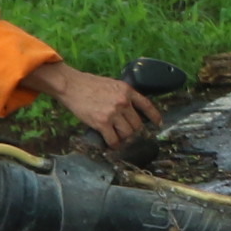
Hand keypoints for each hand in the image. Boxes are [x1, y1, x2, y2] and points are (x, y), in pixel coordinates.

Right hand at [30, 62, 161, 150]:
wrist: (71, 85)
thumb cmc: (87, 84)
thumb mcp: (111, 84)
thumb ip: (122, 95)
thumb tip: (129, 108)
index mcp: (127, 90)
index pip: (147, 105)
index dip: (154, 117)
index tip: (158, 124)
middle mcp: (123, 102)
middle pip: (137, 124)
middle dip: (134, 132)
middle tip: (130, 137)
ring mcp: (113, 113)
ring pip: (127, 134)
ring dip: (124, 140)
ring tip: (120, 141)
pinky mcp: (102, 122)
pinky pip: (113, 139)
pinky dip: (114, 145)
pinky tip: (112, 146)